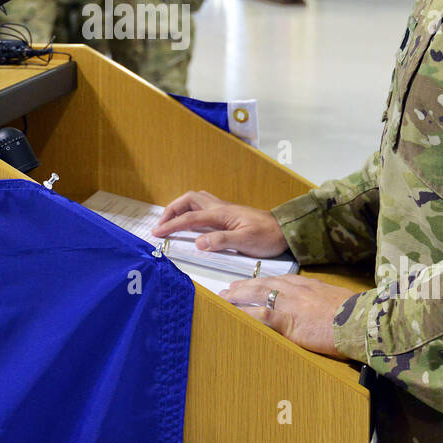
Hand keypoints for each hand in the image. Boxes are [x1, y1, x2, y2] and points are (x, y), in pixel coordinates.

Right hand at [153, 190, 287, 257]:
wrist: (284, 231)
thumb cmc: (267, 237)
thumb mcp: (245, 242)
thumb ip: (220, 241)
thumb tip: (198, 242)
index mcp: (221, 214)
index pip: (190, 218)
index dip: (171, 225)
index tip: (157, 233)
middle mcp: (220, 208)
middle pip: (189, 200)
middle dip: (172, 210)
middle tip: (161, 224)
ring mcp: (224, 209)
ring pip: (196, 200)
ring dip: (180, 207)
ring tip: (171, 221)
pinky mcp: (228, 214)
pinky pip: (203, 206)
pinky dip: (191, 210)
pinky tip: (191, 221)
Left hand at [218, 276, 353, 357]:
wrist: (362, 319)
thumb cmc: (354, 313)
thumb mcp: (335, 300)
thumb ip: (320, 301)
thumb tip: (314, 308)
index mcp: (306, 285)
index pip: (277, 281)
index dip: (259, 282)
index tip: (248, 283)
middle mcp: (294, 291)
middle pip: (262, 285)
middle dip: (242, 287)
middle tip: (227, 290)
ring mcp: (290, 305)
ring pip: (256, 296)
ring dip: (237, 298)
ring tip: (224, 301)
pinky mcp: (288, 322)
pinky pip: (261, 316)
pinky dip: (245, 315)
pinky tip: (234, 317)